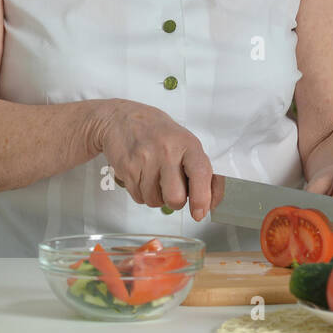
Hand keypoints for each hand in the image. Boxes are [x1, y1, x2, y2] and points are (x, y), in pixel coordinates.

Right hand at [90, 99, 219, 220]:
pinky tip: (141, 175)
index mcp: (187, 144)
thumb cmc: (157, 133)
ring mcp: (146, 159)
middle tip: (172, 190)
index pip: (201, 174)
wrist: (121, 119)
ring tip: (154, 177)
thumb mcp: (184, 143)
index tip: (199, 212)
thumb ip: (200, 170)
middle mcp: (167, 150)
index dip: (202, 198)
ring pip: (155, 201)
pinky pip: (139, 197)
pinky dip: (141, 192)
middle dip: (175, 202)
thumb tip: (211, 201)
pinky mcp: (128, 168)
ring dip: (156, 196)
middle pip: (175, 197)